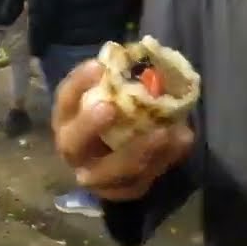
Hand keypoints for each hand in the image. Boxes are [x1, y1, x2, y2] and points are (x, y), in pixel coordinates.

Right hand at [52, 60, 194, 200]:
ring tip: (164, 133)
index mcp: (67, 120)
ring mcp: (96, 177)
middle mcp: (74, 151)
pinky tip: (182, 141)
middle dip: (90, 126)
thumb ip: (126, 80)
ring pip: (108, 172)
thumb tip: (152, 53)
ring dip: (136, 152)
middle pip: (73, 143)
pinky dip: (163, 162)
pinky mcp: (121, 192)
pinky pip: (140, 182)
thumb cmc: (122, 113)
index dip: (78, 84)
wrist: (124, 155)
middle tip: (111, 107)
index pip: (65, 100)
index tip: (98, 66)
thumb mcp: (119, 94)